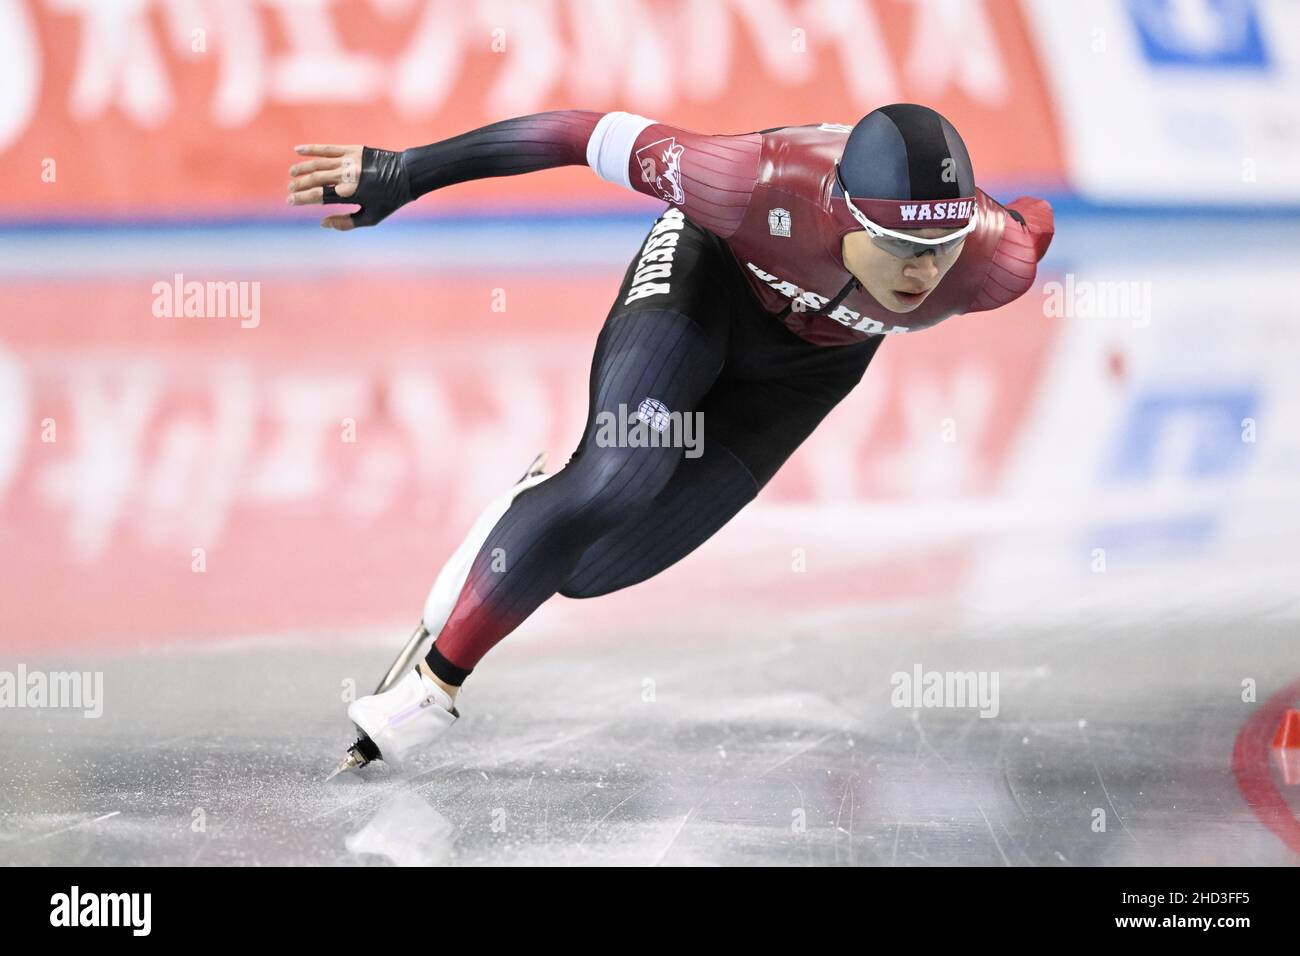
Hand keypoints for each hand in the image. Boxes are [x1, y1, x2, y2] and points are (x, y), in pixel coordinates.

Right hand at [287, 144, 411, 229]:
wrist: (408, 174)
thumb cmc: (390, 200)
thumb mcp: (371, 218)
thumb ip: (346, 222)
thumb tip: (322, 222)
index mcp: (351, 194)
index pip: (319, 196)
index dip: (302, 198)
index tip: (291, 201)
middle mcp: (347, 176)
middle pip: (315, 179)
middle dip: (299, 185)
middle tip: (290, 190)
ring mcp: (349, 161)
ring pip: (318, 163)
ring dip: (302, 168)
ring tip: (292, 173)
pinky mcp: (353, 149)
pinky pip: (328, 148)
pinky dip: (311, 149)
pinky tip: (298, 150)